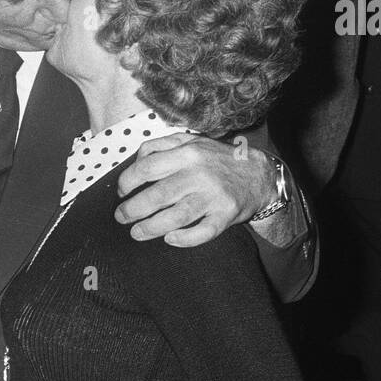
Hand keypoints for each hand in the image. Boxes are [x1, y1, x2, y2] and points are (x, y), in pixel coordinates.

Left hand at [115, 134, 274, 246]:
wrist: (260, 175)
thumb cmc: (217, 159)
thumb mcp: (191, 141)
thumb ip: (161, 146)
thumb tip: (135, 163)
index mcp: (187, 152)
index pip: (147, 167)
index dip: (127, 181)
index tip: (121, 192)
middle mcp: (199, 173)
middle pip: (158, 194)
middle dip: (133, 209)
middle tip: (121, 217)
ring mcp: (214, 195)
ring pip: (177, 216)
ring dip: (151, 227)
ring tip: (136, 233)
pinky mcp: (226, 214)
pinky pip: (204, 232)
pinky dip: (185, 239)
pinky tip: (170, 239)